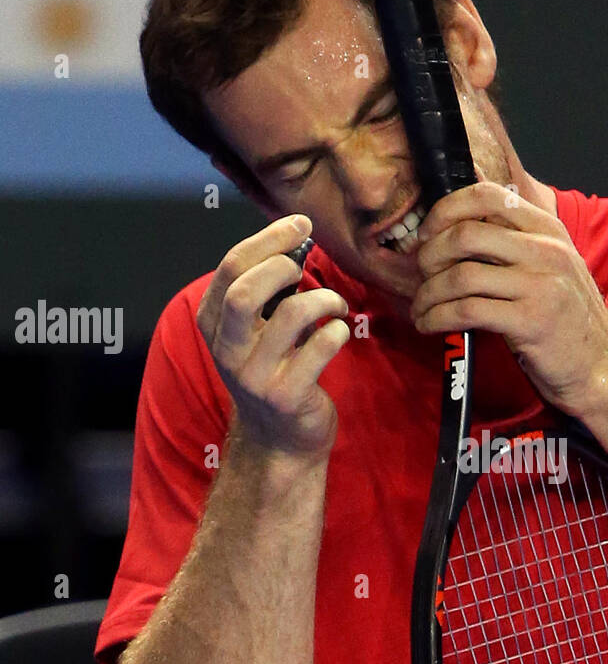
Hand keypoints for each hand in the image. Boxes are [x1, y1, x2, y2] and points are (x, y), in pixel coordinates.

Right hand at [197, 215, 349, 457]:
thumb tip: (297, 235)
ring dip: (324, 299)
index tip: (300, 225)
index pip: (231, 267)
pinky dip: (338, 332)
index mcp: (213, 324)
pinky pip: (321, 347)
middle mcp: (227, 350)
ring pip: (291, 315)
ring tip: (336, 305)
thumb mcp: (256, 329)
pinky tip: (339, 334)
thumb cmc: (275, 369)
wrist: (280, 438)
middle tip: (307, 268)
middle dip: (283, 265)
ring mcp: (254, 376)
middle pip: (245, 290)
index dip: (269, 239)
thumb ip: (266, 288)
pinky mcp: (286, 396)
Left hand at [409, 180, 607, 415]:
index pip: (487, 195)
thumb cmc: (566, 319)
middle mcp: (547, 251)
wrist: (602, 367)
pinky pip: (467, 311)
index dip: (446, 209)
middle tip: (421, 274)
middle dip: (430, 255)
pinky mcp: (530, 322)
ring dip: (429, 293)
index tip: (428, 234)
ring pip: (461, 275)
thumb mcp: (550, 267)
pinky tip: (430, 325)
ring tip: (421, 308)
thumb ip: (514, 243)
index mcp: (548, 230)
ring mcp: (541, 286)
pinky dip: (438, 317)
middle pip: (467, 233)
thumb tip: (457, 225)